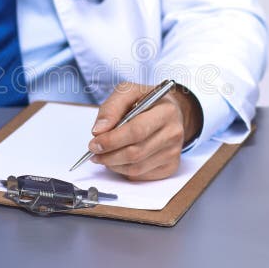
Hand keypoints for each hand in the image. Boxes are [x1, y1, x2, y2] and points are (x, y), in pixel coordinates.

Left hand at [88, 82, 203, 180]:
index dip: (112, 140)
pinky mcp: (170, 167)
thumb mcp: (127, 92)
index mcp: (166, 111)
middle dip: (109, 155)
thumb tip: (98, 131)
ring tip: (103, 156)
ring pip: (136, 167)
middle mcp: (174, 133)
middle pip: (135, 153)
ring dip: (113, 164)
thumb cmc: (146, 101)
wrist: (169, 112)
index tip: (94, 143)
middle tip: (94, 152)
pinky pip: (140, 175)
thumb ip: (111, 108)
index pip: (136, 131)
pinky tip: (118, 160)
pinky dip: (123, 170)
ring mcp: (173, 152)